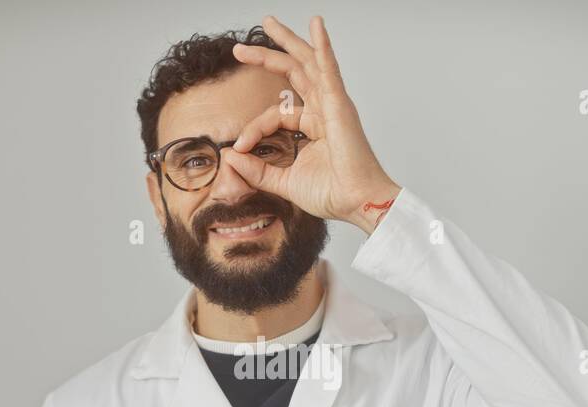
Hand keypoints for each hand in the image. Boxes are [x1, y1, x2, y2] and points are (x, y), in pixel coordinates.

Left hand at [225, 15, 401, 234]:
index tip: (239, 147)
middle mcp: (324, 110)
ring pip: (307, 62)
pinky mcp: (340, 104)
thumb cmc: (332, 194)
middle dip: (267, 56)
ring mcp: (333, 104)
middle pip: (293, 72)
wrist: (356, 202)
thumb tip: (230, 156)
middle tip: (240, 49)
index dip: (253, 127)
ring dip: (287, 41)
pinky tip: (316, 25)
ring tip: (268, 23)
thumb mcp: (284, 182)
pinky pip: (329, 68)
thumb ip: (257, 170)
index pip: (275, 113)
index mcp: (314, 126)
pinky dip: (323, 46)